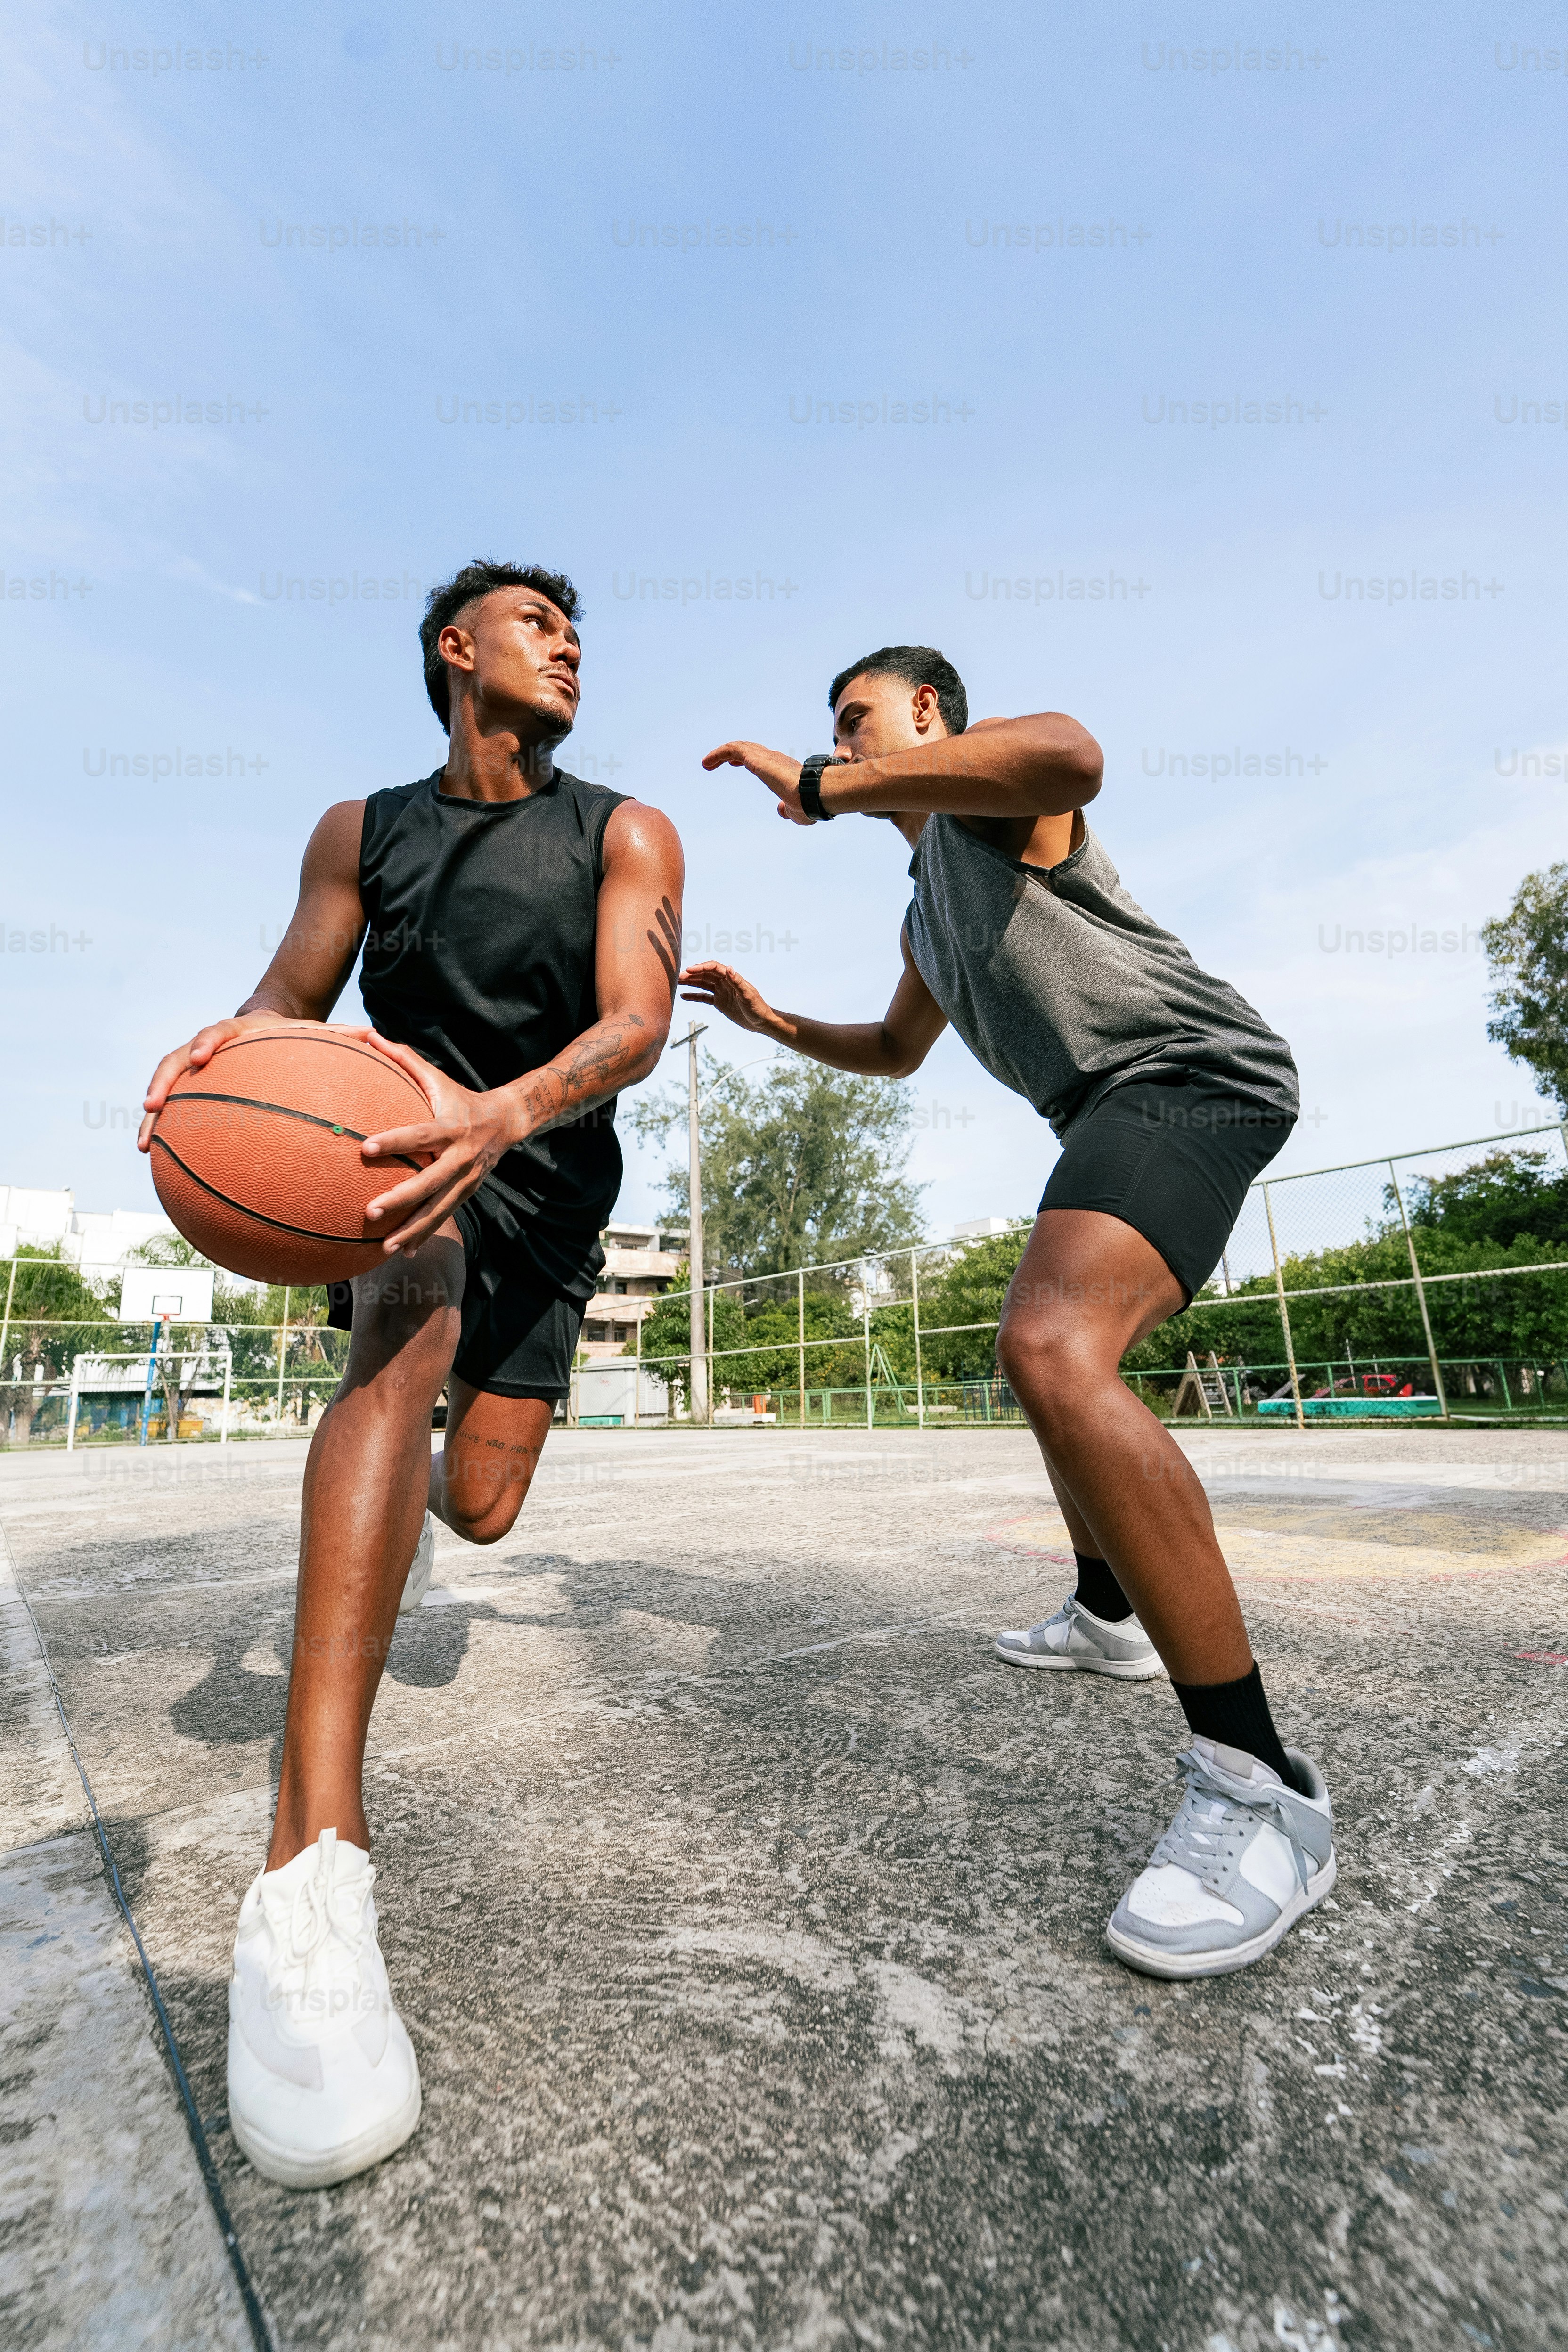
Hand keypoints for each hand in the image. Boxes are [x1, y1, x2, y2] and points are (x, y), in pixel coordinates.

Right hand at [137, 1013, 370, 1149]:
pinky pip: (178, 1114)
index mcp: (239, 1031)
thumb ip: (341, 1036)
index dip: (207, 1042)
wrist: (269, 1027)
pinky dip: (169, 1136)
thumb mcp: (317, 1033)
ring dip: (154, 1118)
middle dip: (163, 1084)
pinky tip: (163, 1166)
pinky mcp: (195, 1091)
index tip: (201, 1058)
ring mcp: (196, 1070)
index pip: (218, 1031)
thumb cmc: (297, 1035)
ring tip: (144, 1146)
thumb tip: (375, 1036)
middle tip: (153, 1107)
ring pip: (168, 1090)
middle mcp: (210, 1048)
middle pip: (177, 1061)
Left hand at [359, 1034, 515, 1255]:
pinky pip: (445, 1217)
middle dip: (401, 1199)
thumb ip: (404, 1060)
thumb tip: (370, 1035)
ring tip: (386, 1248)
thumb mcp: (437, 1077)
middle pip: (430, 1182)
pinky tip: (405, 1253)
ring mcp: (467, 1179)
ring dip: (414, 1229)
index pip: (419, 1134)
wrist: (507, 1122)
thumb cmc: (460, 1096)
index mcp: (450, 1126)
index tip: (365, 1148)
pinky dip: (426, 1235)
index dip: (394, 1141)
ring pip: (439, 1209)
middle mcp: (460, 1156)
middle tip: (370, 1212)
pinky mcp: (468, 1193)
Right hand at [678, 961, 779, 1035]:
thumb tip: (729, 968)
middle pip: (704, 975)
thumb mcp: (748, 995)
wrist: (761, 1022)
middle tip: (676, 976)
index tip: (688, 970)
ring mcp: (721, 992)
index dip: (701, 967)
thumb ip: (738, 982)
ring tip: (676, 983)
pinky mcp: (719, 1002)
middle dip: (691, 975)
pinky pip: (704, 997)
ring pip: (702, 984)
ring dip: (690, 983)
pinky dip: (693, 996)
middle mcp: (724, 983)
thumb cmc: (757, 1007)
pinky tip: (683, 996)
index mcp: (731, 978)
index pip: (713, 968)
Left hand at [701, 738, 817, 824]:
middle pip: (749, 749)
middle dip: (731, 754)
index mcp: (783, 769)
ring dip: (720, 753)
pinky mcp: (757, 759)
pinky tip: (707, 762)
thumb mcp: (794, 811)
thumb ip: (786, 809)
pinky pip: (733, 750)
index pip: (761, 758)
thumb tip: (781, 810)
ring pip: (739, 747)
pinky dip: (718, 753)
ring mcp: (766, 757)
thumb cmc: (809, 804)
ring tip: (706, 763)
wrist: (814, 795)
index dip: (746, 758)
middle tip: (716, 762)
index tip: (734, 763)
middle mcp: (774, 758)